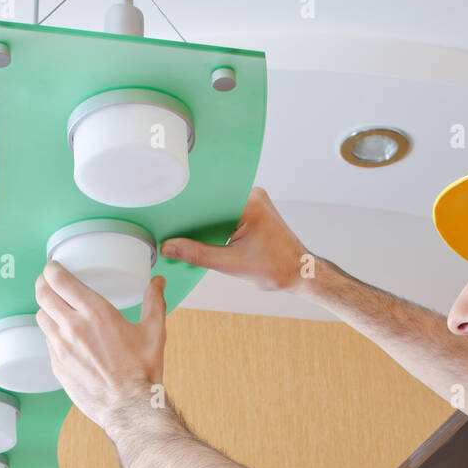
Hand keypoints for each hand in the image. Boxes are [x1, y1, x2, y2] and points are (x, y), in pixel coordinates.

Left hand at [34, 261, 167, 433]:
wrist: (130, 408)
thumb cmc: (143, 372)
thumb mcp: (154, 332)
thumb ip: (154, 302)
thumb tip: (158, 282)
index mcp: (96, 313)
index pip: (59, 280)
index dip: (52, 270)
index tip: (54, 268)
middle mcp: (74, 327)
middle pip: (43, 294)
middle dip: (43, 284)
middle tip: (49, 282)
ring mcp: (62, 348)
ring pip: (41, 317)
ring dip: (46, 308)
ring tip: (54, 308)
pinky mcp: (58, 366)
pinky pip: (47, 342)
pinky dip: (52, 334)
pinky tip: (64, 336)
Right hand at [160, 186, 310, 291]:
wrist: (300, 273)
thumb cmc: (276, 268)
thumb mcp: (232, 265)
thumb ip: (198, 254)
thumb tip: (169, 247)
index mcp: (248, 202)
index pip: (208, 198)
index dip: (186, 207)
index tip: (167, 217)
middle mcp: (251, 195)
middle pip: (211, 201)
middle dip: (192, 216)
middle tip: (170, 227)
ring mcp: (253, 201)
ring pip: (217, 208)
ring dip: (203, 222)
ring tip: (183, 233)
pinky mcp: (252, 211)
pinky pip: (225, 214)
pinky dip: (214, 225)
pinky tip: (201, 236)